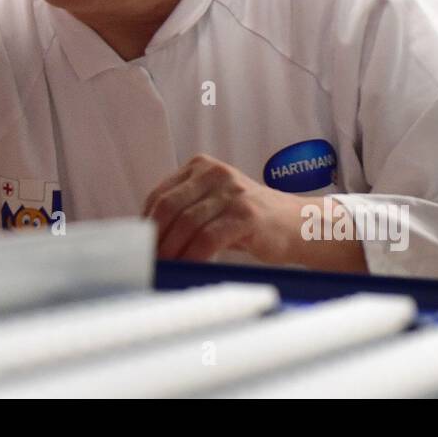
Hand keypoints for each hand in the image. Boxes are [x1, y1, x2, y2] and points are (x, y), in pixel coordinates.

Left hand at [144, 154, 293, 262]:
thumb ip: (185, 210)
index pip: (160, 195)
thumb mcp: (214, 203)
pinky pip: (208, 239)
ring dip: (172, 251)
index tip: (141, 247)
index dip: (146, 223)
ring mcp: (232, 193)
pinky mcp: (246, 215)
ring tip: (166, 269)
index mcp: (201, 167)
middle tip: (150, 262)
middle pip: (169, 207)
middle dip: (156, 238)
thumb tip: (148, 239)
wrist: (296, 224)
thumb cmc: (247, 219)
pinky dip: (193, 257)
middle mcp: (215, 174)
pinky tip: (189, 269)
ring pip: (187, 223)